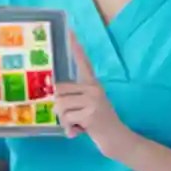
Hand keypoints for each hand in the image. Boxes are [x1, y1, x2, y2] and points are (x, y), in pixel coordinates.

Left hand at [54, 32, 139, 160]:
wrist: (117, 139)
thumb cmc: (99, 124)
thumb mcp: (87, 107)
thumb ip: (74, 99)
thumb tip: (53, 99)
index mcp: (93, 84)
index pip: (83, 62)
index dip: (76, 47)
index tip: (70, 30)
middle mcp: (94, 88)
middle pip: (59, 91)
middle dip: (59, 108)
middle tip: (71, 118)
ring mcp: (93, 100)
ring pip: (60, 106)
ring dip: (64, 120)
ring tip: (77, 125)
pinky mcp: (91, 113)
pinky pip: (67, 118)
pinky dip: (69, 129)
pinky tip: (79, 132)